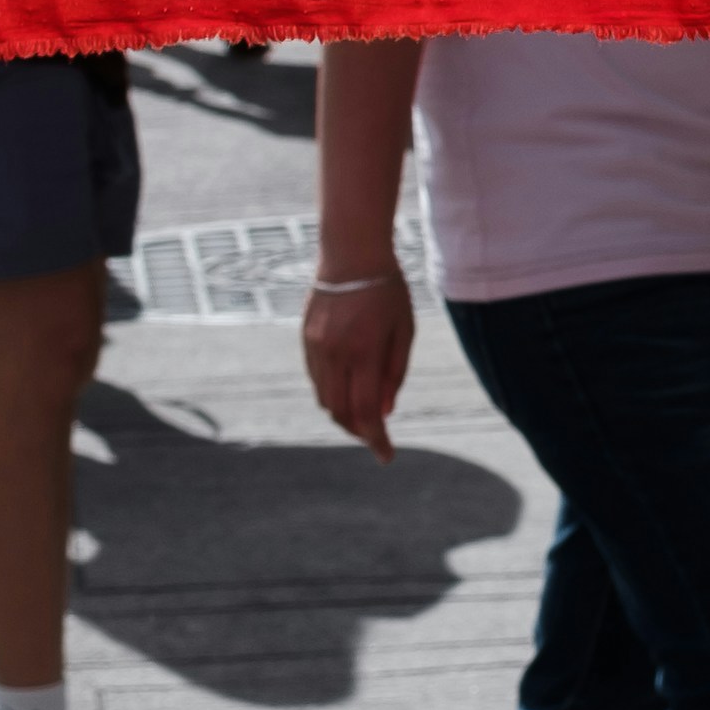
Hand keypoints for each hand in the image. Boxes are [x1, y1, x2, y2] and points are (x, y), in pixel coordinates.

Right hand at [302, 277, 414, 461]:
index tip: (386, 456)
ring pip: (324, 399)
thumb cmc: (387, 291)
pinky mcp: (306, 340)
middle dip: (358, 431)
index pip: (366, 411)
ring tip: (363, 416)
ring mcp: (315, 347)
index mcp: (363, 351)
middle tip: (376, 437)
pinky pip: (316, 379)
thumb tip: (384, 412)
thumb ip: (394, 373)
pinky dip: (331, 393)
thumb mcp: (403, 330)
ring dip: (343, 415)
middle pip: (340, 411)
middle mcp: (335, 353)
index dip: (376, 439)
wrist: (351, 254)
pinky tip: (348, 390)